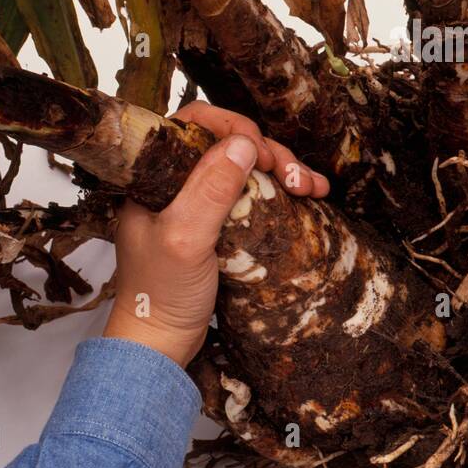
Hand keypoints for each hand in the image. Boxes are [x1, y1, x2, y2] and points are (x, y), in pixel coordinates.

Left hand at [103, 102, 329, 368]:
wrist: (160, 344)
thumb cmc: (160, 294)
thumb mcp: (186, 240)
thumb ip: (210, 190)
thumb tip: (245, 143)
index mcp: (154, 174)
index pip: (194, 124)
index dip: (232, 126)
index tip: (260, 151)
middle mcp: (177, 181)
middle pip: (230, 142)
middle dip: (270, 152)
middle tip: (294, 177)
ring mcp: (200, 201)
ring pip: (249, 165)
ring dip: (285, 169)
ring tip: (312, 188)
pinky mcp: (222, 222)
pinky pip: (257, 192)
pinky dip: (285, 191)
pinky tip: (311, 196)